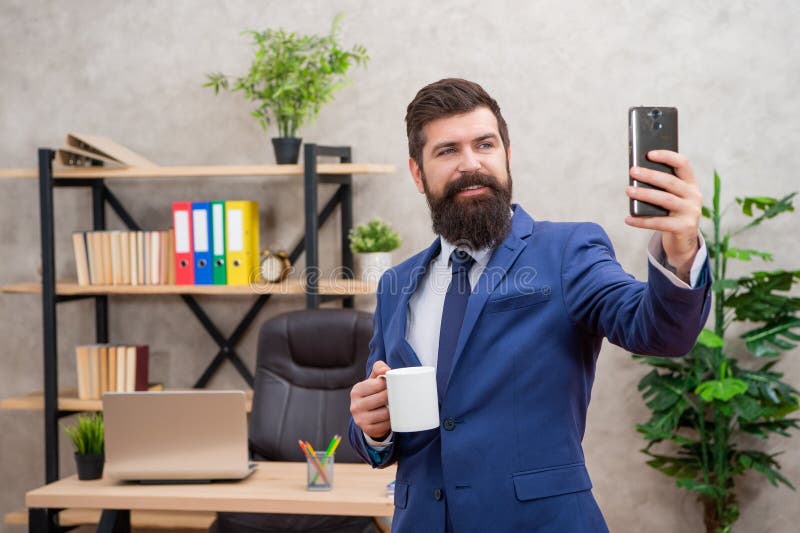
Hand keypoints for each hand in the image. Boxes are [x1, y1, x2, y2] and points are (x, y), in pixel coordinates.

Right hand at [350, 361, 391, 439]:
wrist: (367, 415)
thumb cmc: (373, 393)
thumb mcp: (373, 380)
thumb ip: (379, 368)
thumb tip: (386, 370)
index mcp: (356, 390)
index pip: (378, 384)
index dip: (389, 384)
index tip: (392, 385)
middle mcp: (355, 405)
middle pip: (383, 398)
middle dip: (392, 396)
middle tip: (397, 395)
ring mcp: (360, 419)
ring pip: (386, 413)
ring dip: (393, 410)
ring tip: (394, 406)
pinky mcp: (368, 429)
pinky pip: (386, 425)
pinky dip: (391, 421)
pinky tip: (391, 417)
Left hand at [625, 150, 702, 281]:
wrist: (683, 242)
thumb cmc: (671, 214)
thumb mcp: (670, 198)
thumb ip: (659, 187)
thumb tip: (636, 175)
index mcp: (691, 184)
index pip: (683, 164)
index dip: (667, 156)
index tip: (649, 153)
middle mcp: (694, 196)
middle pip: (671, 182)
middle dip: (650, 175)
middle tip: (632, 171)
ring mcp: (691, 212)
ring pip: (665, 200)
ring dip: (645, 194)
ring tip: (628, 190)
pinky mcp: (685, 228)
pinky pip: (659, 223)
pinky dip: (642, 221)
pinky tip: (628, 218)